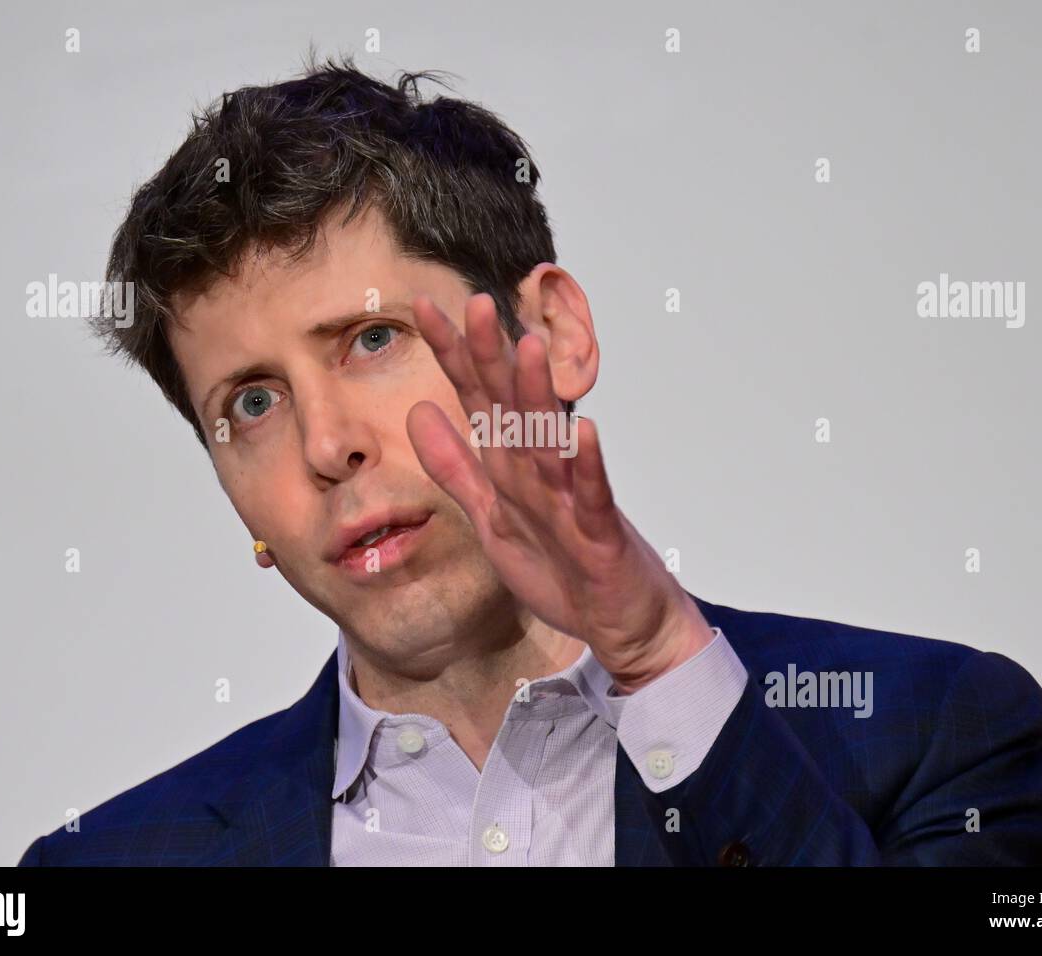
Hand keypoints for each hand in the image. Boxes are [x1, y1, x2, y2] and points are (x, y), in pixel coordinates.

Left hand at [405, 292, 713, 692]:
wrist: (624, 621)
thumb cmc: (563, 567)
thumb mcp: (492, 517)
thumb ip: (456, 468)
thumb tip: (417, 411)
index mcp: (513, 466)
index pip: (478, 400)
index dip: (453, 357)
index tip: (423, 309)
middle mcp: (544, 472)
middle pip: (513, 408)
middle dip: (493, 358)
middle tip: (476, 303)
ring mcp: (574, 500)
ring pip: (550, 444)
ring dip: (541, 398)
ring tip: (528, 348)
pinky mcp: (601, 535)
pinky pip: (594, 498)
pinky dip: (589, 467)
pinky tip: (584, 434)